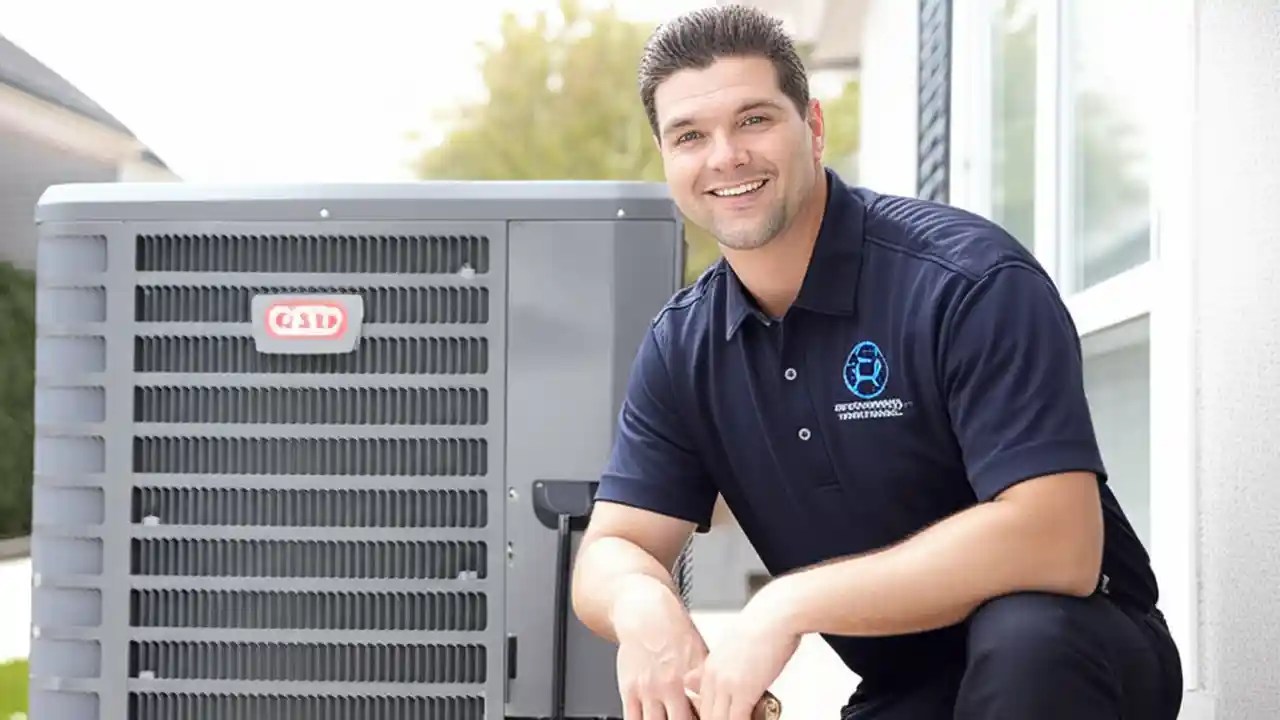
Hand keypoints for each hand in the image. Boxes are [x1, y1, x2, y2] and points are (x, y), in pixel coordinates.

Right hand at [611, 575, 708, 718]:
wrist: (645, 614)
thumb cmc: (673, 630)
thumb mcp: (698, 653)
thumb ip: (705, 680)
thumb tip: (720, 699)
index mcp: (686, 678)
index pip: (698, 716)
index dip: (705, 719)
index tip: (708, 719)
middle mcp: (664, 687)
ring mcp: (644, 690)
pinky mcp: (627, 689)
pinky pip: (632, 718)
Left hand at [684, 583, 800, 719]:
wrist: (776, 615)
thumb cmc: (762, 626)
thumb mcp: (732, 647)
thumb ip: (718, 666)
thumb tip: (697, 679)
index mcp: (710, 667)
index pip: (701, 704)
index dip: (713, 715)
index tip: (724, 715)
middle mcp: (713, 676)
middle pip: (706, 714)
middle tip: (736, 717)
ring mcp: (726, 684)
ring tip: (747, 718)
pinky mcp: (744, 690)